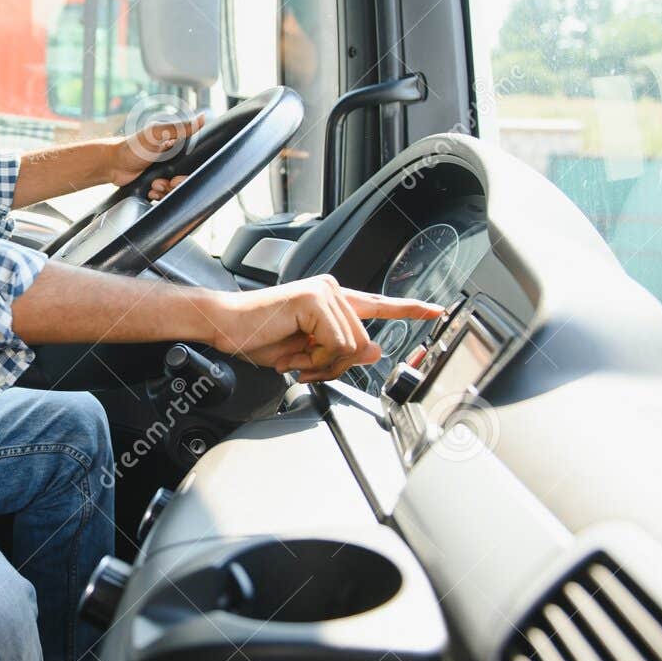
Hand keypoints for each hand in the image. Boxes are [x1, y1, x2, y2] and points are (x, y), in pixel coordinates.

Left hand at [109, 114, 204, 200]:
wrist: (112, 164)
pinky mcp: (156, 185)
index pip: (195, 164)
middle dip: (174, 184)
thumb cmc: (133, 146)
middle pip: (185, 179)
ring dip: (165, 191)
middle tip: (161, 182)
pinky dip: (159, 196)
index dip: (190, 174)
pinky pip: (165, 196)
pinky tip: (151, 192)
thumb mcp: (157, 133)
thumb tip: (204, 117)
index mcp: (177, 147)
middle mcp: (173, 161)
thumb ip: (180, 128)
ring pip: (175, 189)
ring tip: (153, 186)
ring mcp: (164, 174)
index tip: (177, 177)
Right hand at [207, 275, 445, 382]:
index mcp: (332, 302)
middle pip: (362, 342)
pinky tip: (295, 352)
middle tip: (306, 369)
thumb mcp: (307, 354)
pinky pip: (335, 343)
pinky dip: (315, 358)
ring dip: (323, 363)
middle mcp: (332, 290)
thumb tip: (375, 351)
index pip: (378, 305)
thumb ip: (341, 353)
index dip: (409, 309)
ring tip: (296, 360)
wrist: (226, 327)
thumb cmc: (258, 338)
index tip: (435, 311)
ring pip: (351, 345)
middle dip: (335, 366)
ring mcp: (324, 291)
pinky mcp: (314, 298)